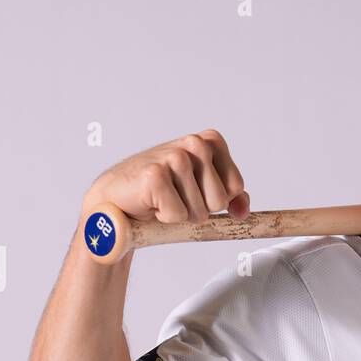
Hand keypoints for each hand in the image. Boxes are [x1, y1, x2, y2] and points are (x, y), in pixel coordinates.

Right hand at [81, 128, 250, 225]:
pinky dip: (164, 219)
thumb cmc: (161, 193)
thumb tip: (243, 211)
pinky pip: (178, 216)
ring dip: (180, 215)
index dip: (216, 200)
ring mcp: (175, 157)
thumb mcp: (202, 191)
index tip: (193, 191)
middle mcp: (194, 143)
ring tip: (162, 199)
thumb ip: (230, 197)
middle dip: (199, 209)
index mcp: (210, 141)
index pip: (236, 188)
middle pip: (220, 201)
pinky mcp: (155, 175)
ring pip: (200, 212)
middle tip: (175, 197)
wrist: (118, 198)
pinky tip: (150, 203)